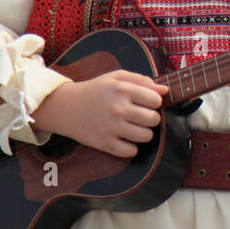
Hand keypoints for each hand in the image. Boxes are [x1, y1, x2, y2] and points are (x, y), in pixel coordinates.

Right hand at [31, 70, 166, 157]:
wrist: (64, 107)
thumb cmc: (95, 91)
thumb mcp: (115, 77)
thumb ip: (141, 80)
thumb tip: (165, 90)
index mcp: (122, 90)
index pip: (156, 100)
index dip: (153, 102)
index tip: (144, 103)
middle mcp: (118, 108)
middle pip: (154, 120)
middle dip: (150, 118)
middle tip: (139, 116)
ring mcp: (111, 127)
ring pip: (147, 136)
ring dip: (143, 133)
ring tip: (132, 127)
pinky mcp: (105, 143)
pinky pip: (131, 151)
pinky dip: (130, 147)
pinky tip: (123, 138)